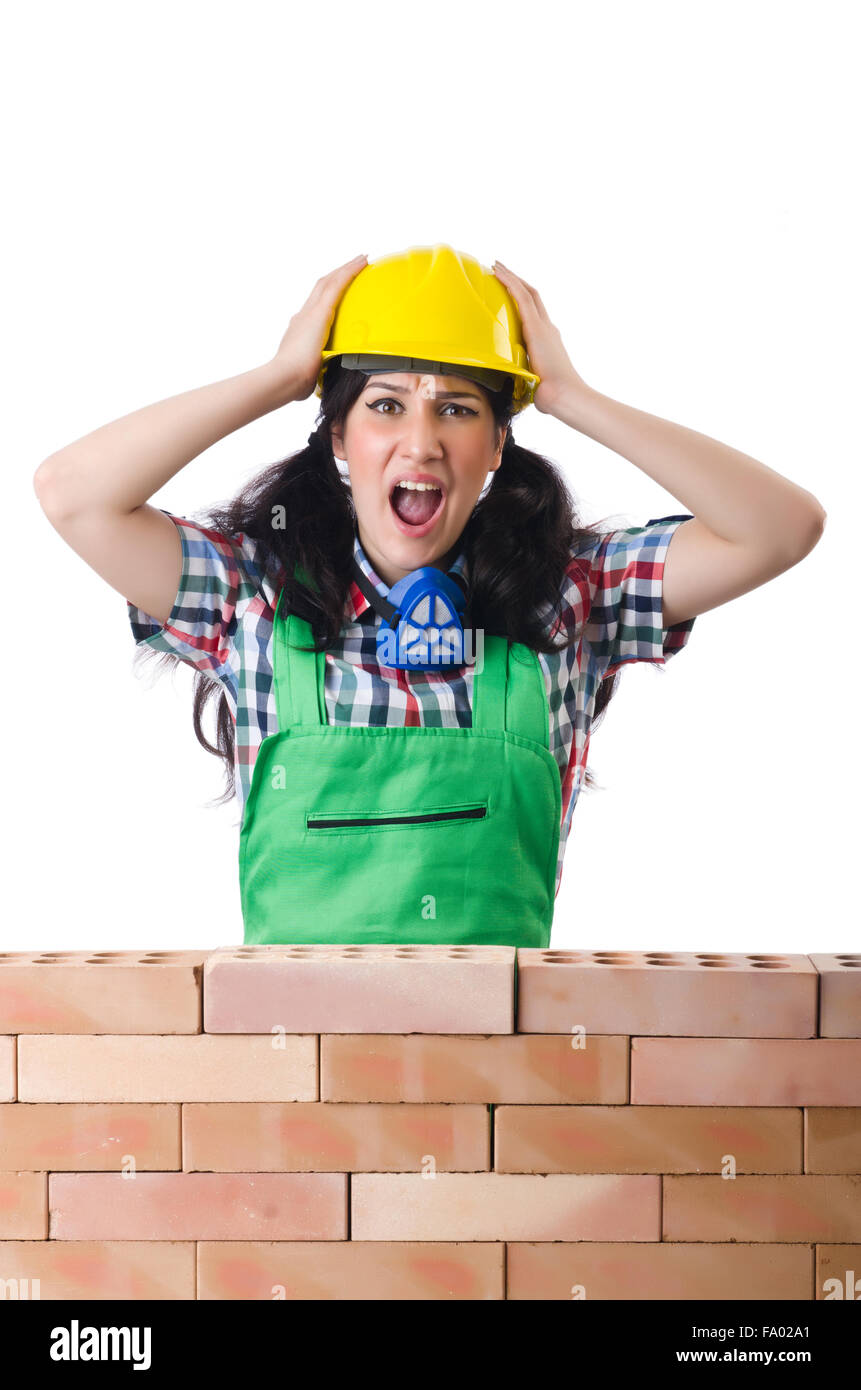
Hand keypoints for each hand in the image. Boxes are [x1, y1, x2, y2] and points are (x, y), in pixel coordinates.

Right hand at [271, 254, 367, 399]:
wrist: (284, 377)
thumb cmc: (294, 382)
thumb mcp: (310, 374)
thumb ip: (319, 371)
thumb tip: (327, 381)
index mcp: (300, 330)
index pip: (316, 307)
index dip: (327, 295)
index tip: (337, 289)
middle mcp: (303, 316)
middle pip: (321, 288)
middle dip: (336, 276)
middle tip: (352, 266)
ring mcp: (310, 313)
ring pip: (329, 282)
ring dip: (345, 269)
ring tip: (361, 260)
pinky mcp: (319, 312)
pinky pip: (337, 285)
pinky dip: (350, 271)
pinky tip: (363, 261)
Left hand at [492, 259, 590, 415]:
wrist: (565, 396)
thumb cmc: (553, 397)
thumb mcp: (535, 384)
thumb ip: (526, 380)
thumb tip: (516, 390)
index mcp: (548, 341)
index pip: (534, 313)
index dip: (522, 299)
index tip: (509, 290)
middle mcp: (548, 329)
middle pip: (532, 297)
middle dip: (516, 281)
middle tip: (500, 269)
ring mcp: (543, 327)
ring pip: (526, 293)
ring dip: (510, 277)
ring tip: (496, 265)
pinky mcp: (536, 327)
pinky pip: (522, 298)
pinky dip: (510, 283)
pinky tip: (498, 272)